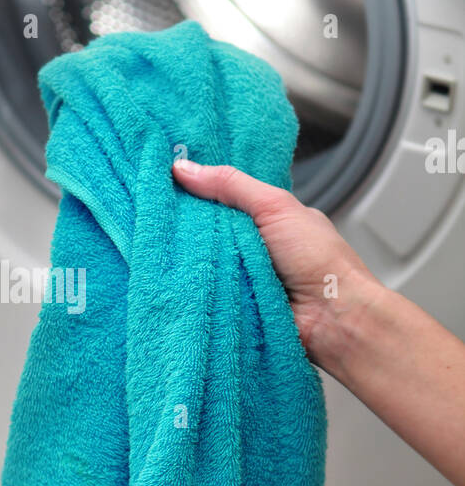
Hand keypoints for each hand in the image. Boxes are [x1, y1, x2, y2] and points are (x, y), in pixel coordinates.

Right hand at [171, 159, 381, 373]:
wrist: (334, 318)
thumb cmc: (319, 260)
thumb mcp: (275, 206)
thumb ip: (231, 185)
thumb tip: (184, 168)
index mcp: (267, 218)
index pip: (221, 198)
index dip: (194, 190)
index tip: (162, 180)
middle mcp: (252, 247)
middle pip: (206, 230)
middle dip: (184, 225)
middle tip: (153, 213)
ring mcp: (240, 277)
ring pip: (200, 262)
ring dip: (187, 259)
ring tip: (158, 245)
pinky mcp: (231, 305)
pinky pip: (203, 292)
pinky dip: (193, 287)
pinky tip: (174, 278)